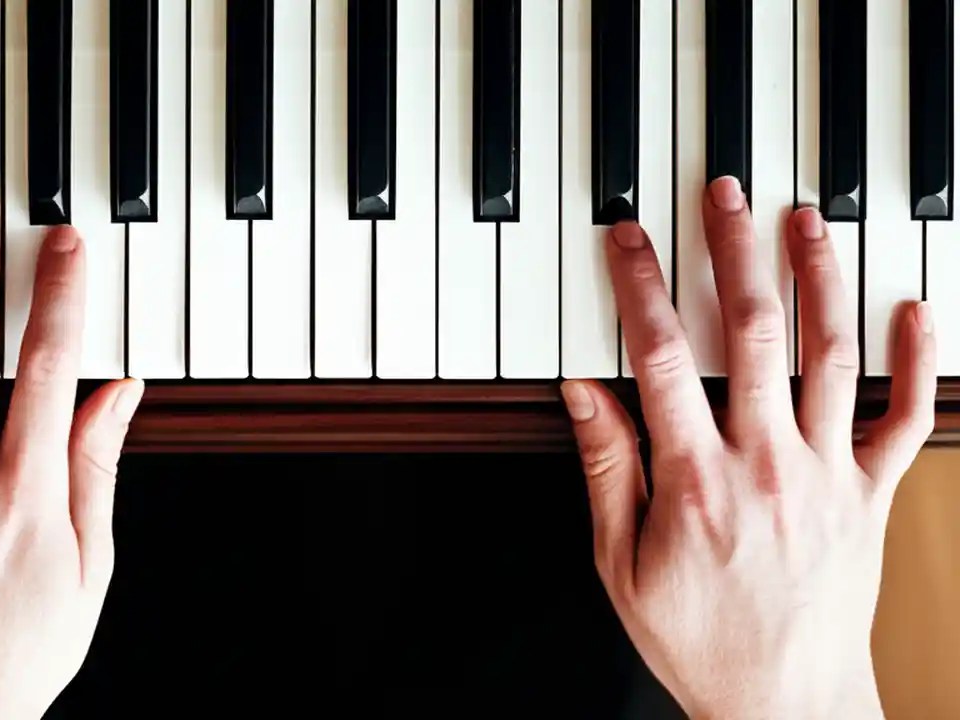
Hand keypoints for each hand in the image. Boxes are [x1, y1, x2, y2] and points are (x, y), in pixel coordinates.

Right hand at [563, 177, 934, 719]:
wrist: (787, 705)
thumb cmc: (701, 641)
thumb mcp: (620, 565)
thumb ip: (606, 471)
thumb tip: (585, 395)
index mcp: (697, 482)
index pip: (664, 357)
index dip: (642, 287)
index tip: (629, 239)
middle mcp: (768, 464)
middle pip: (755, 333)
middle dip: (735, 252)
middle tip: (725, 194)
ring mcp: (828, 475)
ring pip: (830, 356)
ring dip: (819, 279)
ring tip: (805, 220)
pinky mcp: (871, 494)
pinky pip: (904, 416)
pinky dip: (914, 358)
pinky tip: (911, 307)